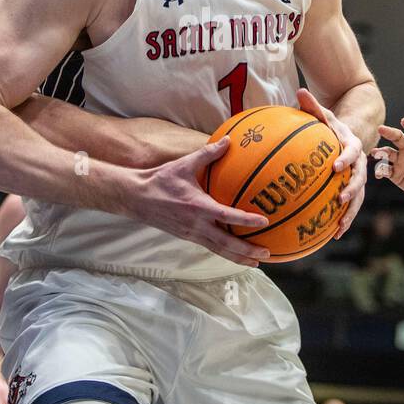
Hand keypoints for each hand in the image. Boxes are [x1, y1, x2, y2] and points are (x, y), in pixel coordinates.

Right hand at [131, 138, 271, 266]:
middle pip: (226, 243)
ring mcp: (192, 234)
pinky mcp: (188, 237)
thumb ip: (207, 153)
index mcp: (198, 206)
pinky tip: (236, 254)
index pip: (227, 215)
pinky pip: (210, 248)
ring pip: (219, 250)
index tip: (264, 221)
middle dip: (247, 251)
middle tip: (267, 254)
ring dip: (238, 257)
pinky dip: (225, 253)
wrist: (136, 198)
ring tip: (256, 262)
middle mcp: (196, 224)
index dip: (246, 220)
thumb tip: (228, 140)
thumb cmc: (160, 180)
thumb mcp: (183, 164)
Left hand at [296, 88, 365, 238]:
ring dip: (350, 213)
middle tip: (340, 199)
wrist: (349, 135)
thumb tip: (299, 91)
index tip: (336, 167)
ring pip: (358, 198)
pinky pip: (349, 208)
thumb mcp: (324, 114)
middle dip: (352, 190)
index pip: (352, 152)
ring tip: (339, 228)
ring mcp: (357, 179)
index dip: (346, 159)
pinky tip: (332, 236)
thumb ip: (313, 105)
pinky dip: (343, 221)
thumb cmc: (331, 125)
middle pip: (360, 179)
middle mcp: (359, 164)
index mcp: (352, 145)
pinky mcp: (351, 191)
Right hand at [371, 118, 403, 202]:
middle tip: (381, 128)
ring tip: (376, 153)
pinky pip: (385, 170)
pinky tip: (379, 174)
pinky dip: (379, 171)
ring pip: (387, 153)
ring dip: (380, 152)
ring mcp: (401, 161)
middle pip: (396, 137)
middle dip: (388, 132)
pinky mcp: (396, 174)